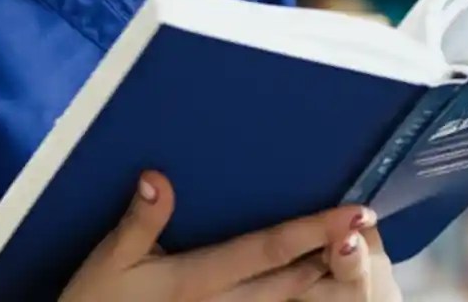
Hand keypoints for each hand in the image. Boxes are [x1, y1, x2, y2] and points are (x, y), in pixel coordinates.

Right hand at [59, 171, 384, 301]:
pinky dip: (294, 300)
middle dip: (334, 254)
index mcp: (197, 280)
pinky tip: (312, 285)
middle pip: (292, 281)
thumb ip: (138, 222)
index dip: (312, 230)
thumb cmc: (94, 301)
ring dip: (324, 281)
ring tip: (359, 254)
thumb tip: (158, 178)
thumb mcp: (108, 260)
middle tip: (374, 228)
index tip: (354, 212)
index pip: (266, 250)